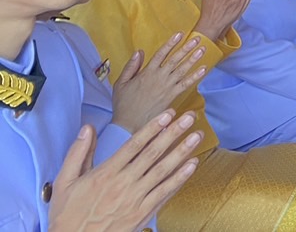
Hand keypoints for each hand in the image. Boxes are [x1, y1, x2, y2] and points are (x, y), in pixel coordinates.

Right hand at [48, 113, 202, 231]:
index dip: (153, 127)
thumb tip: (86, 128)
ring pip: (163, 170)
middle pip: (153, 153)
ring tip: (197, 136)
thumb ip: (77, 153)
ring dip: (182, 151)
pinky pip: (164, 192)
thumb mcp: (64, 182)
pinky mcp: (142, 213)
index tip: (168, 114)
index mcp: (106, 173)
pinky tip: (192, 165)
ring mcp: (135, 199)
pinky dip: (180, 178)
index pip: (134, 144)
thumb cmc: (67, 215)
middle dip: (174, 133)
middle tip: (190, 117)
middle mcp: (123, 183)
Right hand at [109, 34, 207, 132]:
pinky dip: (195, 76)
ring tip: (202, 49)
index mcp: (146, 73)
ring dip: (193, 59)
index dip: (170, 43)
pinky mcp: (171, 96)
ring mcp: (166, 87)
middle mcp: (158, 77)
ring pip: (182, 70)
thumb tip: (139, 51)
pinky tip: (204, 69)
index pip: (160, 54)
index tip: (179, 34)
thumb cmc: (123, 104)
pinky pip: (185, 84)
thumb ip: (131, 67)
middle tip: (197, 38)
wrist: (129, 124)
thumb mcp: (121, 83)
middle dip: (186, 48)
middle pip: (174, 59)